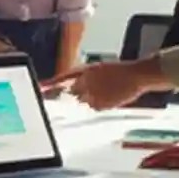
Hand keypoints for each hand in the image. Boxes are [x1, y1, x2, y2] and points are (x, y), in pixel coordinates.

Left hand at [41, 60, 158, 110]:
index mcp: (86, 69)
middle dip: (71, 95)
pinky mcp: (101, 104)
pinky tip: (109, 98)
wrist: (138, 75)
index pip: (63, 77)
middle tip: (78, 96)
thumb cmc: (122, 72)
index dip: (51, 83)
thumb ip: (85, 78)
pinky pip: (93, 108)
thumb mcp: (100, 69)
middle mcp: (87, 81)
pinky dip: (98, 105)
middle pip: (70, 92)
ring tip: (103, 93)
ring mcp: (93, 93)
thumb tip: (74, 87)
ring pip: (82, 102)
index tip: (41, 88)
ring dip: (87, 101)